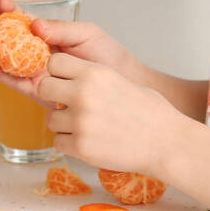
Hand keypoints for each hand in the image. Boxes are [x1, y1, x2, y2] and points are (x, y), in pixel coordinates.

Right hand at [0, 0, 147, 110]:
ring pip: (5, 61)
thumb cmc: (109, 57)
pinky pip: (13, 82)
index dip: (11, 11)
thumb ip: (60, 29)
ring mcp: (37, 73)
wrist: (123, 84)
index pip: (25, 22)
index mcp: (51, 37)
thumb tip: (34, 25)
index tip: (3, 1)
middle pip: (8, 40)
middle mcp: (40, 55)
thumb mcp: (86, 34)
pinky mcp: (38, 92)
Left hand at [37, 52, 179, 177]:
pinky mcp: (80, 147)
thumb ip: (92, 78)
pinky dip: (70, 144)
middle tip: (69, 105)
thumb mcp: (120, 80)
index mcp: (94, 73)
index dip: (58, 73)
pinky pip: (58, 142)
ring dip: (64, 124)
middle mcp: (83, 94)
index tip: (66, 81)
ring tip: (87, 127)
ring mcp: (80, 122)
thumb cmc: (149, 111)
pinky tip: (90, 141)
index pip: (54, 63)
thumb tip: (68, 79)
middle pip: (44, 88)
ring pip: (50, 119)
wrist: (165, 142)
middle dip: (53, 96)